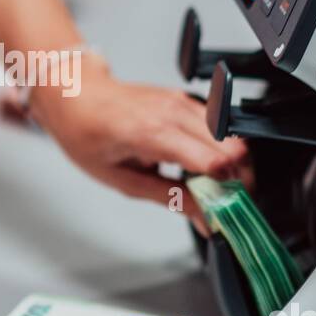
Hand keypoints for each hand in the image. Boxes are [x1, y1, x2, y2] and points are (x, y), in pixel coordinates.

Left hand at [30, 58, 252, 230]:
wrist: (78, 97)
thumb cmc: (87, 134)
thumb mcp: (123, 180)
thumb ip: (170, 199)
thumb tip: (205, 219)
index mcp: (153, 132)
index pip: (215, 161)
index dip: (229, 191)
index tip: (226, 213)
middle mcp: (174, 111)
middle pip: (235, 149)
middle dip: (238, 182)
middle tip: (223, 205)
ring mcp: (183, 102)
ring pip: (234, 138)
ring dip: (232, 167)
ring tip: (211, 188)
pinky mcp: (187, 100)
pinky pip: (220, 128)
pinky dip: (221, 152)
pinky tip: (202, 168)